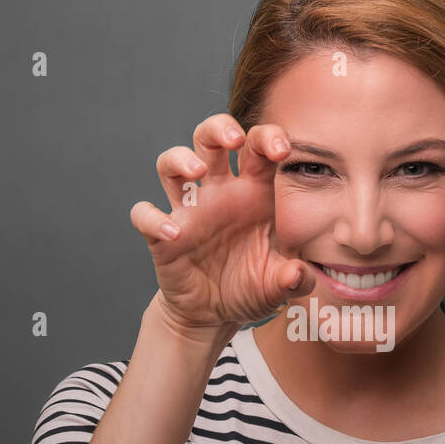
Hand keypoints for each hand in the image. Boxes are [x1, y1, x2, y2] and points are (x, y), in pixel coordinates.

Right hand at [130, 113, 315, 338]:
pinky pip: (146, 215)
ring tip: (197, 172)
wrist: (215, 315)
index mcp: (252, 193)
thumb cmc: (248, 287)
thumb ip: (293, 279)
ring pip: (171, 164)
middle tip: (233, 139)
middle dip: (218, 128)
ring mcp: (188, 212)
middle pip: (209, 139)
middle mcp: (218, 193)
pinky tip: (173, 233)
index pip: (257, 148)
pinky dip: (153, 219)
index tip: (281, 150)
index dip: (268, 138)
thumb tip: (298, 275)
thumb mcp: (277, 285)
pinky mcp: (162, 237)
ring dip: (180, 159)